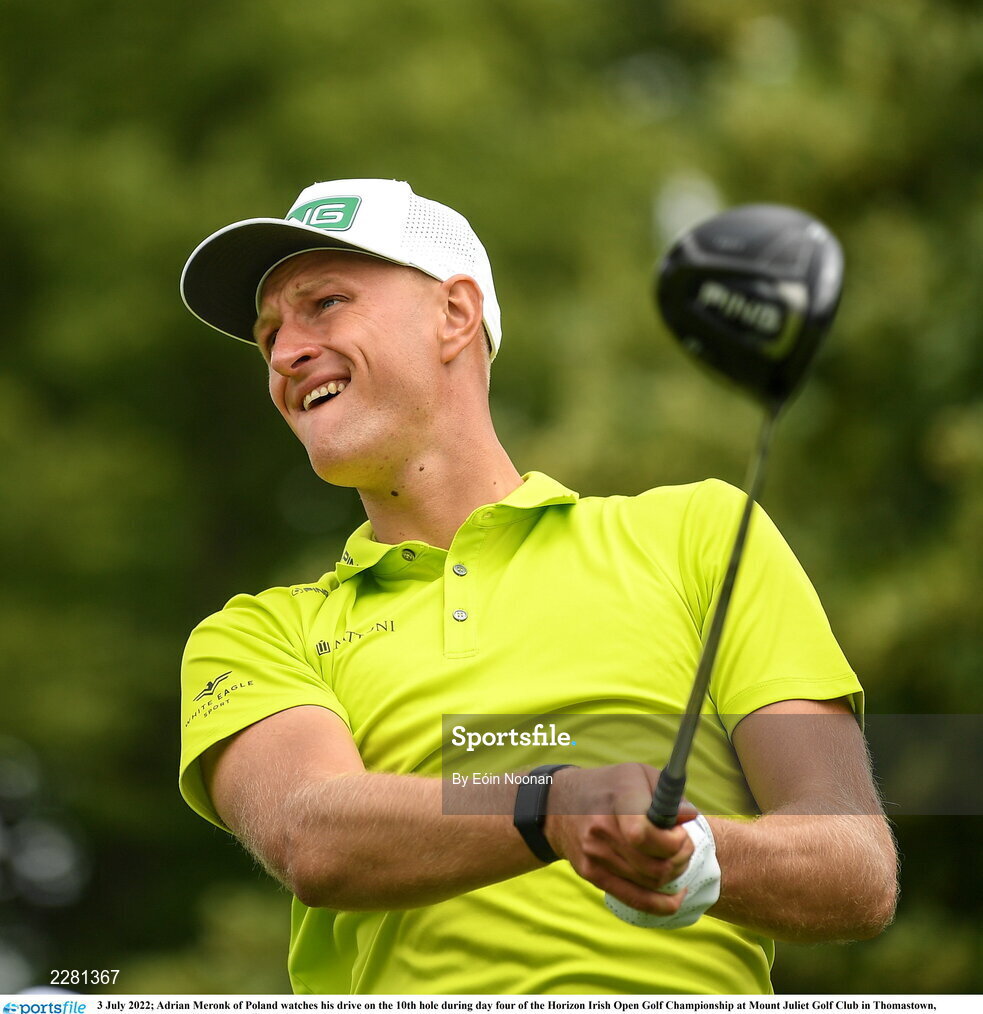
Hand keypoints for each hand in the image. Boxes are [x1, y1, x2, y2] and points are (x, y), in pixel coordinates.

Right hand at [543, 763, 697, 916]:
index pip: (644, 835)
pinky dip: (662, 905)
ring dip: (674, 874)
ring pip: (651, 882)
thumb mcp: (637, 775)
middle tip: (683, 846)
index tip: (679, 832)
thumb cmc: (609, 787)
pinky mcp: (592, 874)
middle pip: (656, 865)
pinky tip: (677, 896)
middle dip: (681, 858)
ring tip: (674, 858)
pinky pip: (635, 899)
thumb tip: (689, 817)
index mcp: (617, 800)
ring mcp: (595, 855)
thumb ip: (667, 794)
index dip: (673, 841)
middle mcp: (602, 830)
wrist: (558, 805)